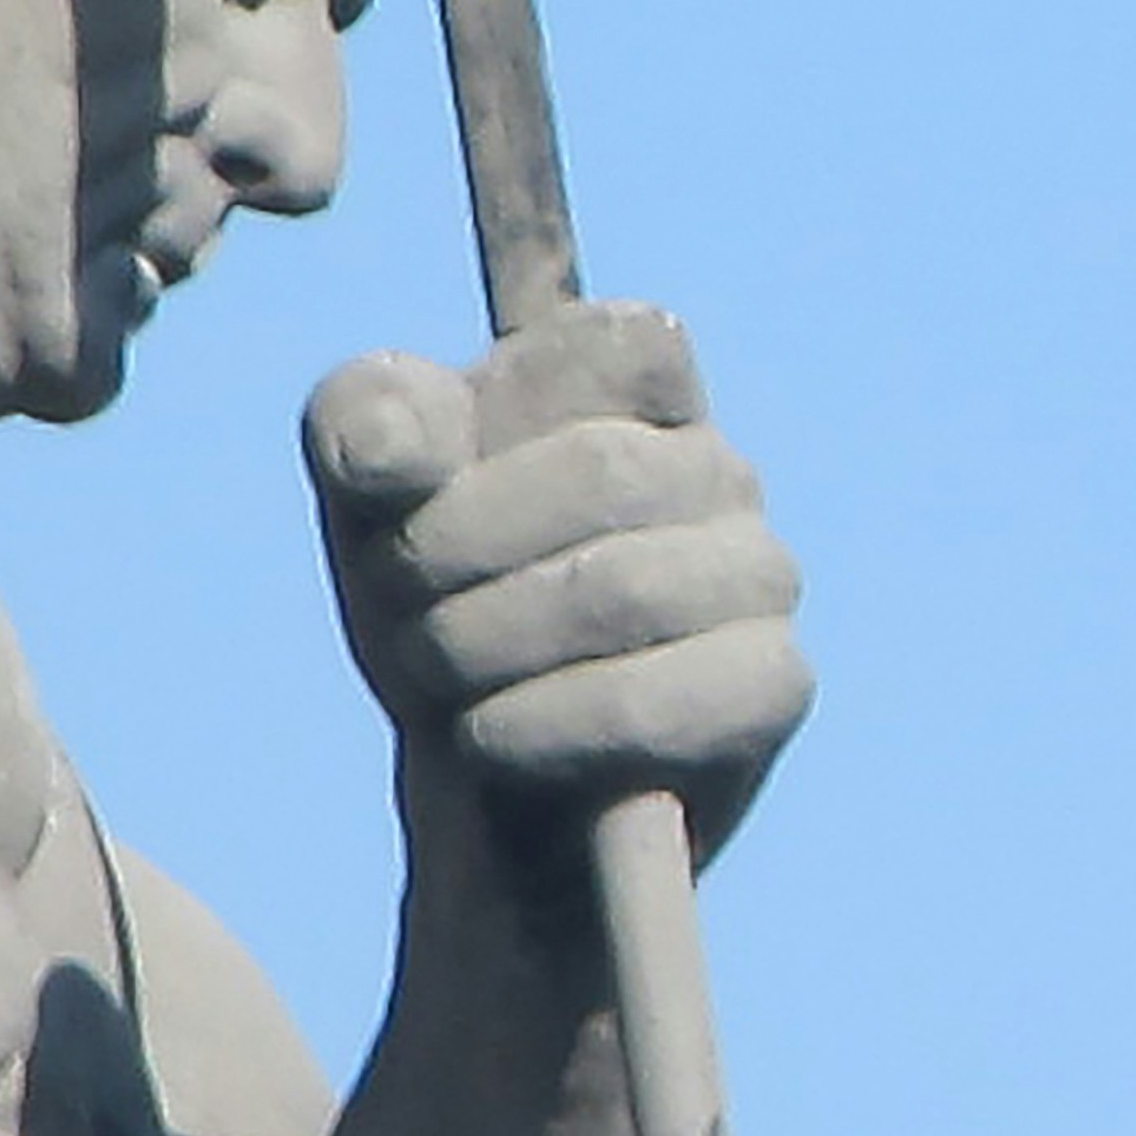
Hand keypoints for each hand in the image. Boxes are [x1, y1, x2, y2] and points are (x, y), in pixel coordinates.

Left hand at [303, 301, 808, 855]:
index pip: (613, 340)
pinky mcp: (770, 688)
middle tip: (398, 619)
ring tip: (443, 687)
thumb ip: (365, 424)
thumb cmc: (439, 613)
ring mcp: (760, 576)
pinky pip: (649, 703)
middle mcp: (721, 468)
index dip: (487, 420)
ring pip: (623, 588)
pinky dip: (539, 728)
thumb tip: (392, 450)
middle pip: (600, 470)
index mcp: (640, 388)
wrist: (486, 795)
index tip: (407, 492)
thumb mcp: (368, 503)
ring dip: (482, 648)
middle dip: (454, 553)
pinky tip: (490, 741)